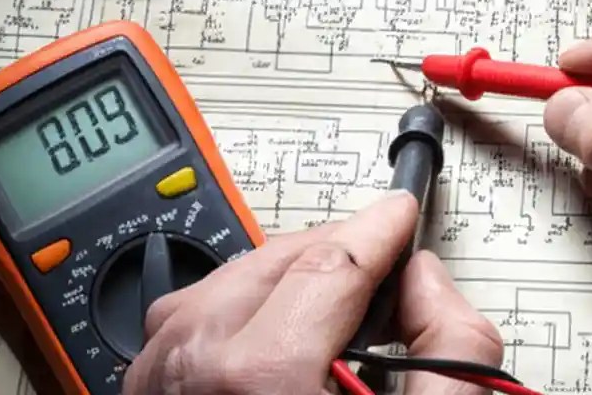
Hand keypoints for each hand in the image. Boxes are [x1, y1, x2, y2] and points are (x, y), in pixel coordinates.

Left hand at [123, 191, 502, 394]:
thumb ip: (450, 354)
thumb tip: (429, 286)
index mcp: (258, 376)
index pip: (335, 259)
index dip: (380, 229)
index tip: (400, 215)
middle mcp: (190, 366)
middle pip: (281, 257)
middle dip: (339, 248)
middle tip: (383, 263)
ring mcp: (154, 379)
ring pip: (229, 276)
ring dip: (288, 272)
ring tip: (334, 297)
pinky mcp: (140, 392)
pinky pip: (192, 314)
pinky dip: (239, 303)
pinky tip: (274, 328)